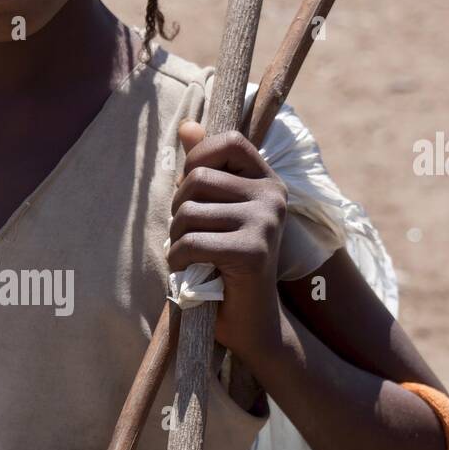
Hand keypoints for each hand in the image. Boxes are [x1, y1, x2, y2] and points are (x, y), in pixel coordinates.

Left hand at [169, 122, 287, 363]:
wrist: (251, 323)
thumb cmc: (227, 265)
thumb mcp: (216, 211)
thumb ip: (205, 168)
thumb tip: (187, 126)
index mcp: (268, 182)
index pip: (228, 141)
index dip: (197, 159)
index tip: (190, 193)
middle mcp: (273, 197)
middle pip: (196, 179)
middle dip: (177, 210)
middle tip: (187, 236)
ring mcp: (266, 223)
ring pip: (188, 212)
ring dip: (175, 239)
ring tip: (191, 256)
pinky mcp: (253, 252)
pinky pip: (191, 243)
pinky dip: (177, 260)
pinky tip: (189, 272)